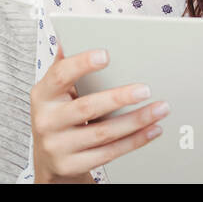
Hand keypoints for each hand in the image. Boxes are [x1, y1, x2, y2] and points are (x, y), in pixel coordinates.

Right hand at [30, 47, 169, 182]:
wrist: (50, 160)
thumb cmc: (59, 116)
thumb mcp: (55, 91)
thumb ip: (65, 65)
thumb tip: (72, 35)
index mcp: (43, 95)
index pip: (60, 75)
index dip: (82, 64)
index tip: (106, 55)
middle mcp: (46, 121)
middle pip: (87, 108)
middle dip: (119, 97)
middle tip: (146, 88)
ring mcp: (57, 146)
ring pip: (103, 133)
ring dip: (136, 120)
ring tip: (160, 109)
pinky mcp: (71, 166)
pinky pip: (109, 153)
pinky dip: (134, 141)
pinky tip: (152, 129)